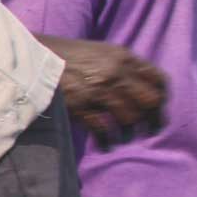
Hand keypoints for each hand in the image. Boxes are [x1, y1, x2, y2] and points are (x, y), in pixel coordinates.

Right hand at [47, 36, 166, 146]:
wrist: (33, 58)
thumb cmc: (66, 55)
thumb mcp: (100, 52)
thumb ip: (121, 65)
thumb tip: (139, 86)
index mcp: (123, 57)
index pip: (158, 79)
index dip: (162, 97)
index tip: (157, 108)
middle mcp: (116, 73)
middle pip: (150, 101)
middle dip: (153, 118)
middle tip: (148, 129)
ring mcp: (98, 90)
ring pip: (130, 118)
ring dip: (129, 131)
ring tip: (125, 137)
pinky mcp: (80, 106)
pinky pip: (103, 129)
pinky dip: (107, 141)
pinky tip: (106, 145)